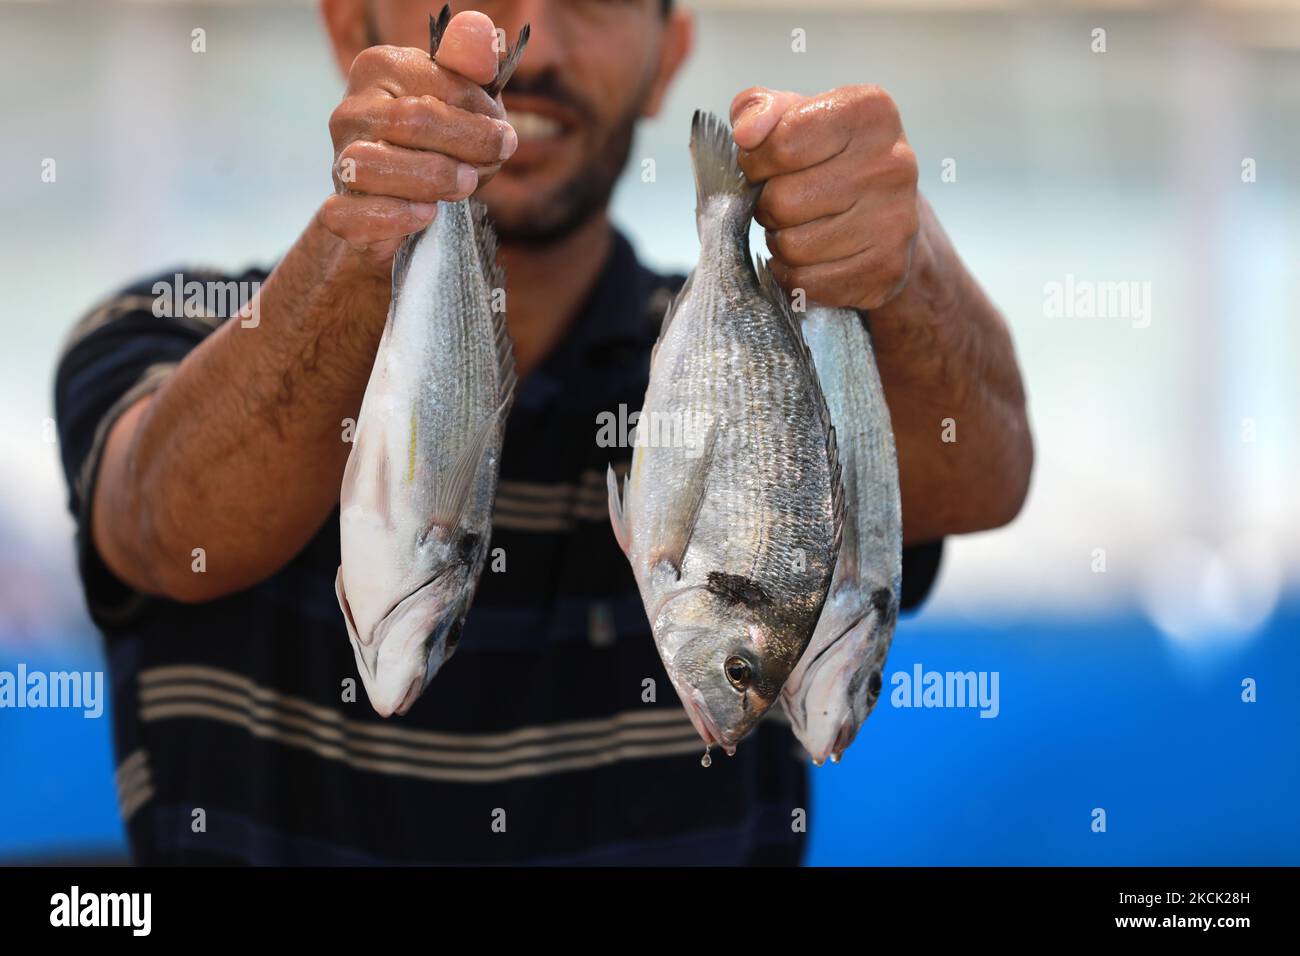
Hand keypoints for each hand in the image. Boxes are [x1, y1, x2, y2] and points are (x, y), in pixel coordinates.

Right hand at [321, 11, 517, 261]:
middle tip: (495, 159)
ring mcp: (340, 161)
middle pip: (410, 121)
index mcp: (378, 69)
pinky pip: (349, 214)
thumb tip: (481, 28)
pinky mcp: (338, 210)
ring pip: (371, 166)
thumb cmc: (435, 146)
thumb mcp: (462, 102)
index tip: (502, 133)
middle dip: (467, 143)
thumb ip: (470, 65)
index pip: (437, 82)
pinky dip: (392, 216)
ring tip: (464, 185)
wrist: (401, 208)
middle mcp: (351, 111)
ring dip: (430, 178)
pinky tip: (426, 214)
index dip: (480, 110)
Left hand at [731, 85, 919, 311]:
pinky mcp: (887, 269)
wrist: (884, 212)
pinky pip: (807, 282)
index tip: (763, 165)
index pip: (781, 144)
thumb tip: (747, 132)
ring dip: (781, 241)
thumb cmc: (828, 158)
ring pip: (792, 246)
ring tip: (801, 226)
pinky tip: (811, 256)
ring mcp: (896, 220)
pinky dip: (794, 274)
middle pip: (782, 201)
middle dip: (768, 205)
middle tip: (785, 202)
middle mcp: (894, 163)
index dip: (756, 162)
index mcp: (870, 112)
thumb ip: (758, 108)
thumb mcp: (793, 117)